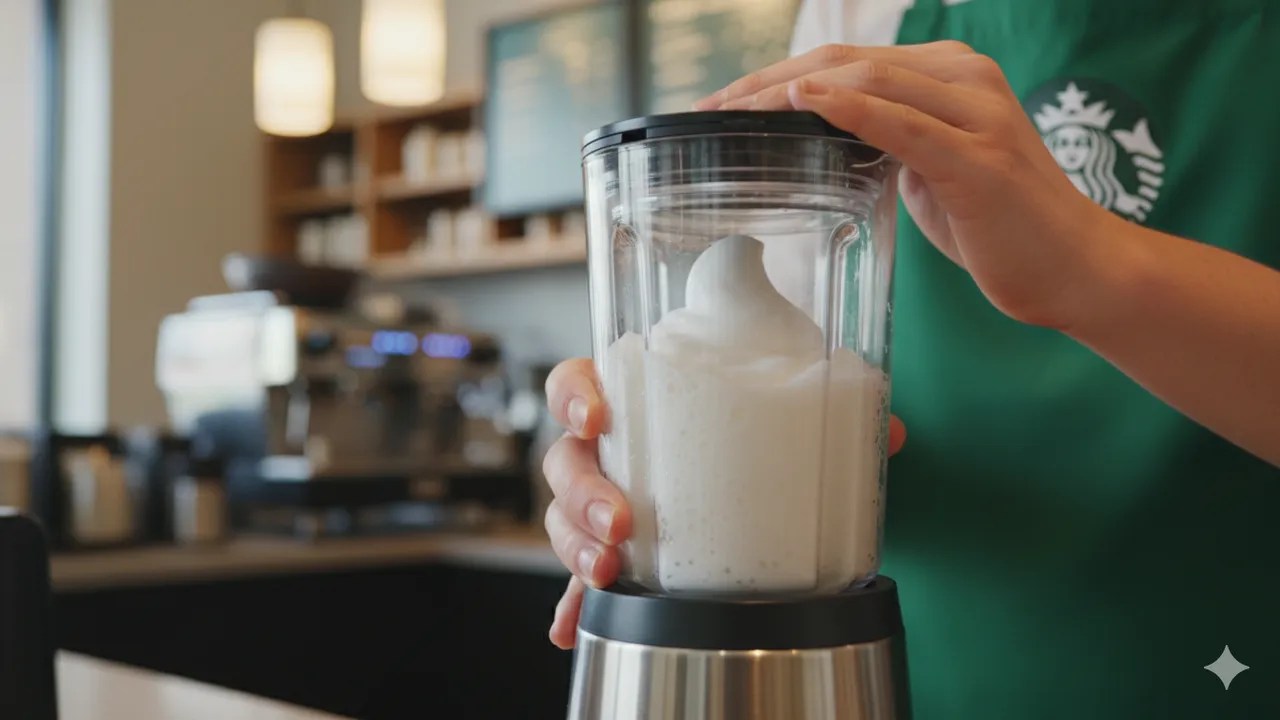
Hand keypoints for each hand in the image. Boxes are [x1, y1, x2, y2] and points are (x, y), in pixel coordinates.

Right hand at [542, 359, 906, 648]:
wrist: (754, 440)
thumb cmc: (747, 408)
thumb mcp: (785, 399)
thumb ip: (833, 408)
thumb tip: (889, 433)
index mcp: (638, 396)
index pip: (577, 381)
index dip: (574, 396)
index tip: (597, 418)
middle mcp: (613, 447)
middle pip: (565, 460)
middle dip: (583, 494)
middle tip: (622, 521)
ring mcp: (609, 497)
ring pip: (563, 517)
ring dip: (576, 546)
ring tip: (609, 573)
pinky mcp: (618, 547)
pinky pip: (582, 574)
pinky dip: (576, 603)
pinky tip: (572, 629)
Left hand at [698, 42, 1118, 329]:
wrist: (1075, 268)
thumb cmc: (1000, 225)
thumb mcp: (931, 171)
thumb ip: (887, 144)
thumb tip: (826, 143)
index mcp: (950, 75)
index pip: (845, 61)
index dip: (774, 77)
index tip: (720, 104)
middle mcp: (965, 77)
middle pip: (844, 61)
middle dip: (765, 83)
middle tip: (707, 110)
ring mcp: (976, 114)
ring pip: (868, 80)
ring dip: (788, 95)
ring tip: (733, 116)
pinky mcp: (979, 159)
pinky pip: (903, 124)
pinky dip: (850, 110)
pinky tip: (803, 106)